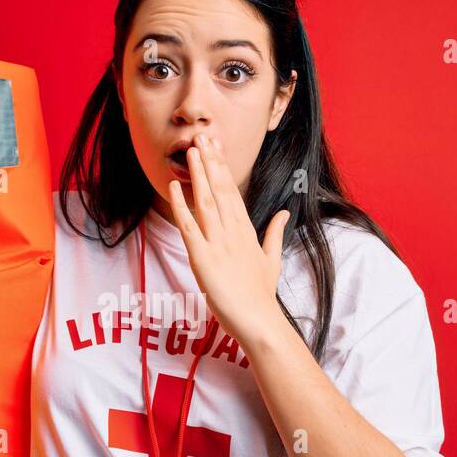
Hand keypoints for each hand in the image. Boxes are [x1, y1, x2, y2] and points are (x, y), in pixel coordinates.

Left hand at [167, 132, 289, 350]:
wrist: (259, 321)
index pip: (232, 191)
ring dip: (197, 174)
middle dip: (210, 161)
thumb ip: (274, 232)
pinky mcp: (203, 258)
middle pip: (220, 189)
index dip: (222, 167)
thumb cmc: (261, 295)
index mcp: (246, 231)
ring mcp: (218, 244)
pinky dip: (180, 205)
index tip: (215, 146)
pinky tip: (173, 186)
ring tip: (190, 149)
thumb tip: (283, 213)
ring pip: (206, 201)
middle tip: (201, 135)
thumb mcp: (272, 259)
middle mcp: (233, 232)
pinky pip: (188, 226)